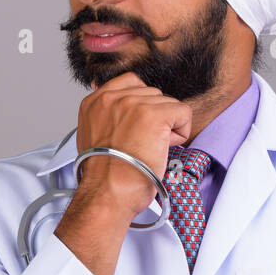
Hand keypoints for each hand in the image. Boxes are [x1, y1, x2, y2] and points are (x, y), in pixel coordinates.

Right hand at [72, 71, 192, 216]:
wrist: (107, 192)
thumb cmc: (103, 175)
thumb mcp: (91, 136)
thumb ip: (104, 116)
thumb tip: (117, 111)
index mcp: (94, 101)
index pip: (130, 82)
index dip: (142, 104)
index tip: (138, 124)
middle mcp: (112, 98)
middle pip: (152, 94)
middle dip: (154, 118)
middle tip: (142, 143)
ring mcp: (134, 104)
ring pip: (169, 103)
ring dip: (167, 127)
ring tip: (150, 147)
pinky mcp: (155, 115)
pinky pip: (184, 113)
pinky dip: (181, 132)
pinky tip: (164, 147)